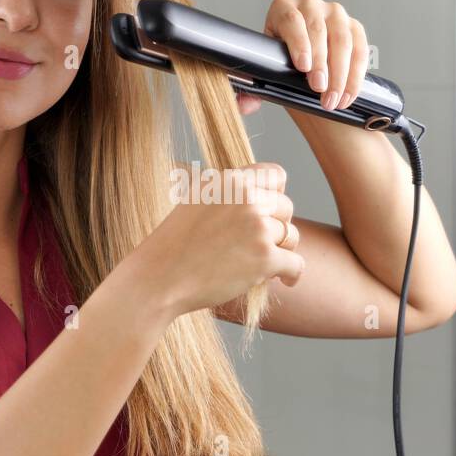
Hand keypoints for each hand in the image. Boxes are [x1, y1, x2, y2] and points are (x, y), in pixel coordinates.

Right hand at [129, 162, 303, 317]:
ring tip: (262, 265)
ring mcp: (256, 226)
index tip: (271, 213)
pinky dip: (293, 275)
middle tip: (261, 245)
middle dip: (278, 227)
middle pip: (286, 206)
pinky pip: (296, 263)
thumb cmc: (174, 246)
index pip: (276, 174)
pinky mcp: (264, 257)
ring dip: (281, 252)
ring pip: (291, 236)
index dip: (277, 194)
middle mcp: (245, 197)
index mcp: (229, 180)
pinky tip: (286, 281)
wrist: (159, 279)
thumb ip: (227, 191)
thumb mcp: (195, 201)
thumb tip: (262, 191)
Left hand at [236, 0, 369, 113]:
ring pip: (342, 40)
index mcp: (282, 8)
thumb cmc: (280, 61)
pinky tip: (348, 94)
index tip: (303, 67)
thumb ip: (252, 89)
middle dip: (321, 64)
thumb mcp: (264, 69)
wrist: (300, 59)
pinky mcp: (354, 27)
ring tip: (333, 99)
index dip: (299, 43)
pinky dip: (356, 75)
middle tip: (320, 90)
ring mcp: (335, 14)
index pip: (291, 21)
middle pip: (319, 31)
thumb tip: (245, 106)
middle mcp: (310, 4)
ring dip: (340, 73)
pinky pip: (360, 49)